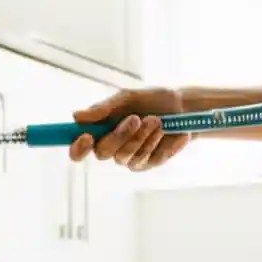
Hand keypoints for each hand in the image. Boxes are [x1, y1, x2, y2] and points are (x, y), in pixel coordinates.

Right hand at [68, 87, 191, 171]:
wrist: (185, 109)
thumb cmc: (152, 100)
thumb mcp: (128, 98)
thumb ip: (104, 109)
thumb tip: (76, 116)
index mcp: (100, 131)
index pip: (78, 148)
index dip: (78, 147)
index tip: (86, 137)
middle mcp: (111, 148)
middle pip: (102, 153)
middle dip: (120, 136)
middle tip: (136, 119)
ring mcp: (130, 158)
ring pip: (127, 156)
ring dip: (143, 137)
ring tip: (157, 121)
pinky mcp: (149, 163)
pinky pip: (149, 159)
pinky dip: (161, 143)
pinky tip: (170, 132)